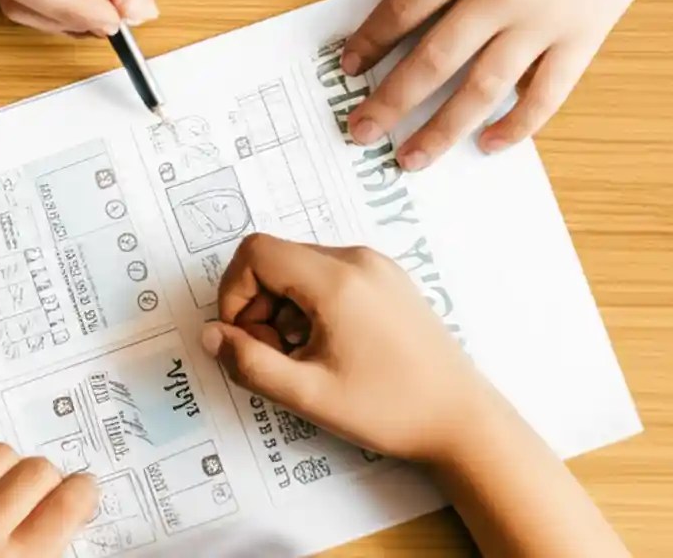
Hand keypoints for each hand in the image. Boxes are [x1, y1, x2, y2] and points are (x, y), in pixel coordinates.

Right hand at [201, 234, 487, 461]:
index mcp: (338, 279)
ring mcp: (377, 267)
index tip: (243, 338)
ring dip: (284, 309)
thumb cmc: (390, 409)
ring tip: (306, 358)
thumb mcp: (308, 394)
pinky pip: (329, 277)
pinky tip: (330, 349)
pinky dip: (311, 307)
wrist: (462, 420)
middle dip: (258, 306)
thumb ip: (250, 363)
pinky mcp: (388, 281)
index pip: (255, 252)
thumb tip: (210, 336)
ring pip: (300, 269)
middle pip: (276, 258)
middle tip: (275, 356)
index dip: (233, 293)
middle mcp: (358, 260)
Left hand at [342, 0, 672, 169]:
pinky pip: (547, 93)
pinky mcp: (585, 36)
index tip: (347, 69)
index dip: (369, 43)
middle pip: (430, 62)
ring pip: (481, 89)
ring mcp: (544, 20)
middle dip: (389, 104)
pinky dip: (518, 125)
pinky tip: (490, 145)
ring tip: (411, 159)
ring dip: (440, 130)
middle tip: (360, 132)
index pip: (401, 11)